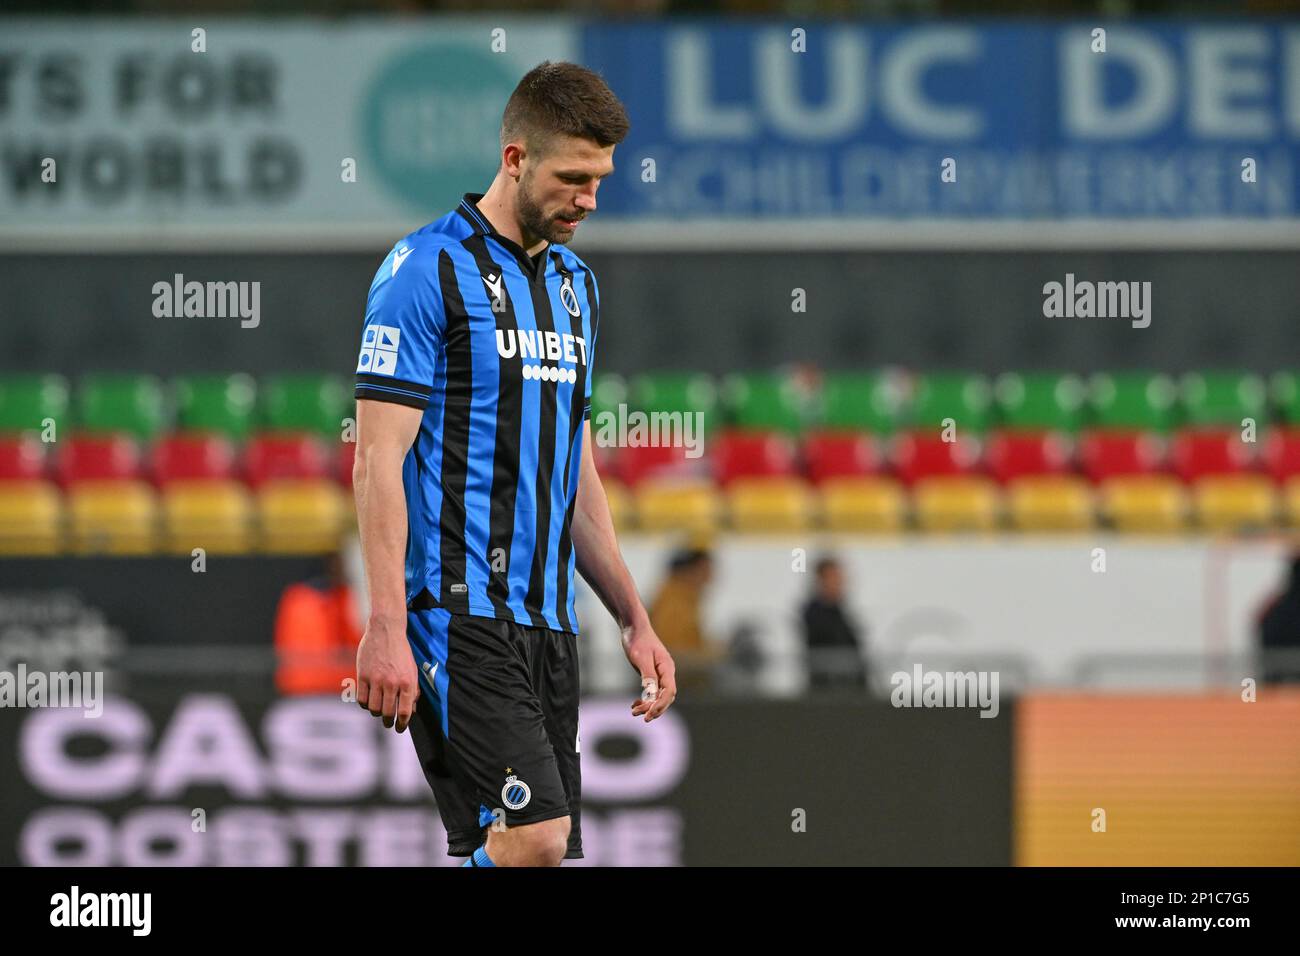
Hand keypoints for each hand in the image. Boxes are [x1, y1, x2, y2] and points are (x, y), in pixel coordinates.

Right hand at [356, 617, 418, 732]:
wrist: (386, 630)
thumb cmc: (401, 652)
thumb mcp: (412, 670)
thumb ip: (412, 690)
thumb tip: (410, 711)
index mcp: (407, 682)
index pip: (404, 712)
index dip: (402, 724)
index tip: (400, 728)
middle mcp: (392, 683)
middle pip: (388, 713)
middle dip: (389, 722)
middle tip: (388, 723)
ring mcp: (376, 679)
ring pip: (373, 708)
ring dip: (376, 713)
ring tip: (379, 711)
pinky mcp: (362, 675)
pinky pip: (361, 699)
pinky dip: (364, 704)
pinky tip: (369, 701)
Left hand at [622, 620, 676, 721]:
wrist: (634, 627)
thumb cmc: (638, 640)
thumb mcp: (641, 657)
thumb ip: (648, 676)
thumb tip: (651, 694)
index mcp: (667, 667)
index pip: (669, 691)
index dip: (661, 705)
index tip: (649, 714)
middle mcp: (667, 672)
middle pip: (666, 696)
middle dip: (654, 708)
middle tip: (640, 716)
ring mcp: (660, 673)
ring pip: (659, 695)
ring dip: (648, 706)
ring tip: (634, 711)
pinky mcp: (652, 674)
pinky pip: (652, 691)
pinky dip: (645, 699)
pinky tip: (635, 703)